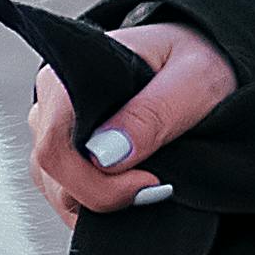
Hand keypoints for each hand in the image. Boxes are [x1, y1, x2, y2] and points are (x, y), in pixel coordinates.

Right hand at [29, 16, 239, 221]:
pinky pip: (69, 191)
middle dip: (106, 196)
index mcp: (70, 79)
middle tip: (158, 186)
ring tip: (151, 182)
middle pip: (54, 176)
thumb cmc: (197, 57)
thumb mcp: (193, 79)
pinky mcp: (67, 149)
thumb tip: (105, 157)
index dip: (95, 183)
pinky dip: (101, 199)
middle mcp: (52, 103)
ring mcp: (55, 128)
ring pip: (59, 189)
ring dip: (104, 200)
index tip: (147, 184)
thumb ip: (153, 115)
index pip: (54, 148)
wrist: (202, 54)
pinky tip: (132, 186)